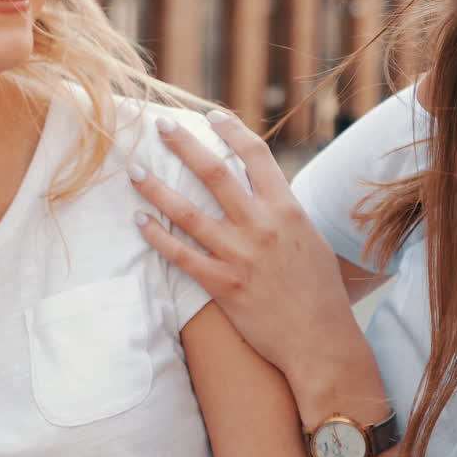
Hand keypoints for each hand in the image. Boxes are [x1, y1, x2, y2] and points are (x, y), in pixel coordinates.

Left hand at [129, 112, 370, 388]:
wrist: (321, 340)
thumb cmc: (321, 292)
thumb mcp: (310, 239)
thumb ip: (284, 213)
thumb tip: (264, 193)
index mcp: (287, 209)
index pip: (255, 155)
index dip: (230, 131)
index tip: (210, 116)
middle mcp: (261, 225)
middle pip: (214, 173)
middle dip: (184, 145)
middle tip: (160, 125)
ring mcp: (239, 255)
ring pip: (187, 212)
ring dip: (157, 189)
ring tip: (135, 171)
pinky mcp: (223, 284)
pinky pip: (181, 255)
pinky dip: (157, 236)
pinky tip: (140, 221)